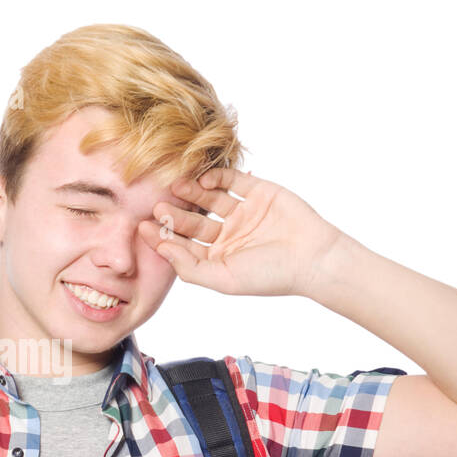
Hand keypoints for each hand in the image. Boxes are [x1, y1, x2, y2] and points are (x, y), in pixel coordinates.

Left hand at [140, 167, 348, 297]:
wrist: (313, 257)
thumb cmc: (271, 275)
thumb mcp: (224, 278)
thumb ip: (190, 267)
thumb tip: (162, 250)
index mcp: (217, 257)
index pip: (183, 245)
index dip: (163, 237)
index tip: (143, 228)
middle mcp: (227, 234)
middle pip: (192, 221)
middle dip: (174, 214)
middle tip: (156, 205)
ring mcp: (241, 211)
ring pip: (208, 199)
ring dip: (190, 193)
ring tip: (175, 187)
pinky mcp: (257, 191)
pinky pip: (230, 180)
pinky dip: (215, 177)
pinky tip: (201, 181)